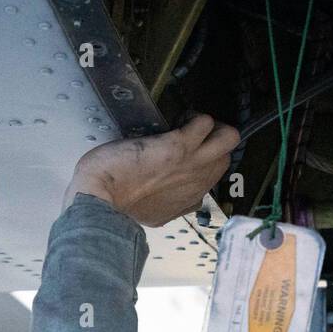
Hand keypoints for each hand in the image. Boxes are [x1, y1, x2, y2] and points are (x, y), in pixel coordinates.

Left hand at [64, 114, 240, 225]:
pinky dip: (196, 117)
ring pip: (229, 137)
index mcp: (192, 197)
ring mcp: (193, 162)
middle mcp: (199, 180)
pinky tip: (181, 118)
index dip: (206, 159)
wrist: (103, 200)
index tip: (190, 151)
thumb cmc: (121, 206)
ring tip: (189, 123)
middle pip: (226, 155)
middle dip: (214, 140)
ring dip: (211, 126)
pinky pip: (205, 123)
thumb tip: (189, 201)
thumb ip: (177, 205)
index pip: (215, 174)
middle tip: (190, 134)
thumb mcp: (157, 214)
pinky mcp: (180, 145)